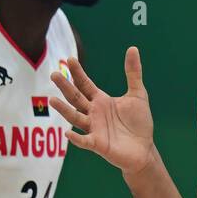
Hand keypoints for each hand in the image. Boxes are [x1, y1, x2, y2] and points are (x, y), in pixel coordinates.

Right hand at [50, 47, 154, 175]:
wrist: (144, 148)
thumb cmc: (139, 123)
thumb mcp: (138, 94)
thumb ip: (133, 73)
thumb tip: (133, 48)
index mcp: (101, 101)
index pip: (85, 84)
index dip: (78, 73)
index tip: (70, 59)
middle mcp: (94, 114)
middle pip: (76, 98)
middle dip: (65, 87)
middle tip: (54, 74)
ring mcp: (94, 129)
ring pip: (75, 118)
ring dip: (64, 110)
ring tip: (52, 100)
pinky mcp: (99, 144)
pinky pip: (85, 141)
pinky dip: (76, 138)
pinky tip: (68, 133)